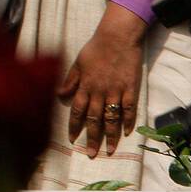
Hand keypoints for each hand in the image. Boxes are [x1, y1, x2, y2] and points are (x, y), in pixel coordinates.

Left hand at [59, 3, 145, 157]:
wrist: (118, 37)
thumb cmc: (95, 48)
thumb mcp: (77, 62)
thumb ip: (70, 80)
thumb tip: (59, 95)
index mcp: (85, 85)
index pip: (77, 111)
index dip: (74, 126)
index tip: (72, 140)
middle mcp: (99, 91)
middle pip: (94, 119)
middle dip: (92, 138)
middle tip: (91, 154)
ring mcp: (116, 91)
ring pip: (112, 118)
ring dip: (110, 136)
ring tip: (109, 150)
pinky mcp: (131, 89)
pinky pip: (129, 109)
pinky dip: (128, 121)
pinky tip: (127, 133)